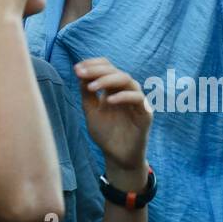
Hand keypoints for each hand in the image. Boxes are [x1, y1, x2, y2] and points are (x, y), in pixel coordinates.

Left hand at [75, 58, 151, 182]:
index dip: (93, 64)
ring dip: (108, 80)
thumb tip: (80, 72)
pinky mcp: (145, 114)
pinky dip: (124, 96)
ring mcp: (137, 101)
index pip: (107, 67)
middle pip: (116, 71)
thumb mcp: (91, 111)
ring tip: (91, 87)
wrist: (117, 157)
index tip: (77, 69)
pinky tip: (109, 101)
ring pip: (127, 80)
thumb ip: (87, 94)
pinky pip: (138, 98)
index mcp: (114, 88)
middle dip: (96, 70)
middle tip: (80, 74)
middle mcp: (126, 91)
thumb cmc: (105, 133)